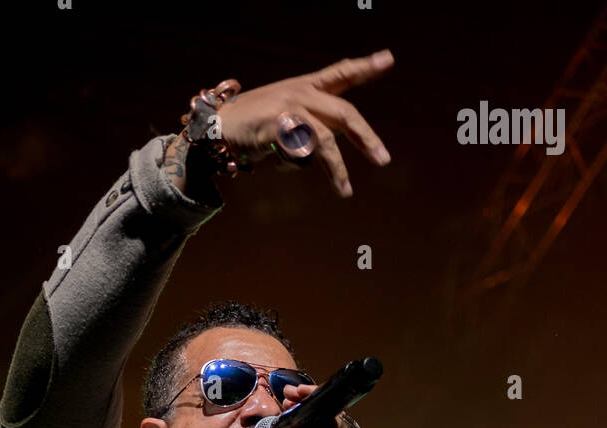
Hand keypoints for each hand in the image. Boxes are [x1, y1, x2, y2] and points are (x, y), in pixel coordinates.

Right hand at [217, 52, 393, 196]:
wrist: (218, 126)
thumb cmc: (254, 126)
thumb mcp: (287, 120)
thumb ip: (311, 128)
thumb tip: (329, 152)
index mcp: (306, 86)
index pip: (341, 73)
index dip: (365, 66)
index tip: (388, 59)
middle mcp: (301, 92)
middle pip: (344, 112)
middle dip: (366, 137)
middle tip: (383, 159)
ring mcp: (289, 106)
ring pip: (324, 139)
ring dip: (336, 168)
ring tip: (345, 191)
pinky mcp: (277, 124)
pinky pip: (299, 152)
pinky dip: (293, 164)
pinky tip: (278, 161)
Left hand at [262, 381, 385, 427]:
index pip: (299, 423)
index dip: (291, 411)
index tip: (281, 401)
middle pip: (314, 414)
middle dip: (303, 400)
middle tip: (290, 392)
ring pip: (328, 415)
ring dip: (315, 407)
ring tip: (300, 407)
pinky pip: (343, 424)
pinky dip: (331, 423)